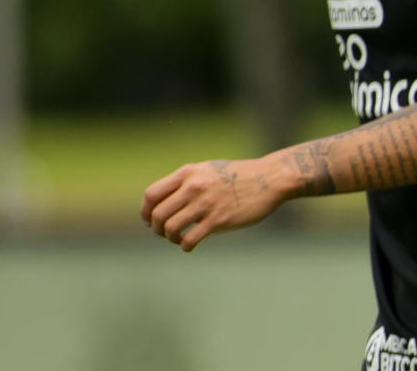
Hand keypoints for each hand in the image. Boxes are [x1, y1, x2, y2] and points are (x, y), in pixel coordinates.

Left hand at [141, 156, 292, 251]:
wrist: (270, 178)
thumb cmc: (239, 176)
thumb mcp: (209, 170)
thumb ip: (187, 182)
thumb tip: (164, 202)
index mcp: (189, 173)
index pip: (152, 195)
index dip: (145, 212)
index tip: (150, 221)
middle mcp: (194, 186)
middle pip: (158, 215)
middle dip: (157, 229)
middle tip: (165, 233)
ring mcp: (206, 203)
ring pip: (171, 228)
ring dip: (170, 238)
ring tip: (179, 239)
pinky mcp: (219, 219)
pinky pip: (190, 239)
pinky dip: (185, 246)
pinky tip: (190, 245)